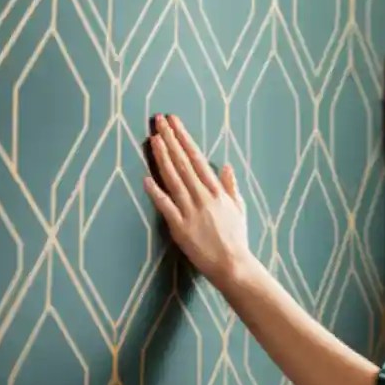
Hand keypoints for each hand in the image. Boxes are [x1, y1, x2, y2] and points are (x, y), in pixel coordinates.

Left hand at [143, 113, 253, 286]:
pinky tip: (146, 179)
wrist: (233, 263)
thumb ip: (231, 186)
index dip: (184, 139)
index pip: (197, 158)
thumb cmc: (236, 237)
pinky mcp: (181, 227)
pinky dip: (156, 193)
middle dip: (170, 140)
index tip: (174, 122)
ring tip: (153, 139)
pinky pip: (166, 207)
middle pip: (183, 163)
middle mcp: (203, 196)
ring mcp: (191, 211)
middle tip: (158, 120)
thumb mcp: (239, 208)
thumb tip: (226, 165)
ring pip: (174, 179)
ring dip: (163, 158)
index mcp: (216, 190)